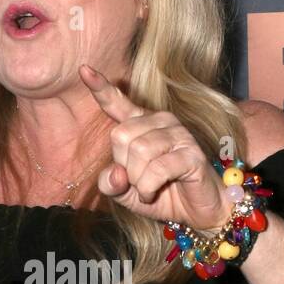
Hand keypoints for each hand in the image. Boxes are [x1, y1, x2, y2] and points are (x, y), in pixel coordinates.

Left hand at [80, 64, 230, 227]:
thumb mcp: (125, 193)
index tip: (84, 69)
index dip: (100, 88)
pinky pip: (156, 168)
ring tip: (148, 189)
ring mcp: (178, 134)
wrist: (199, 213)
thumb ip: (110, 182)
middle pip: (120, 135)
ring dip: (137, 180)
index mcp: (141, 125)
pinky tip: (153, 193)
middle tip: (139, 180)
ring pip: (139, 151)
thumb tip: (116, 173)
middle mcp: (161, 121)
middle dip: (123, 166)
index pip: (118, 103)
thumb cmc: (162, 196)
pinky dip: (148, 188)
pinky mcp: (191, 153)